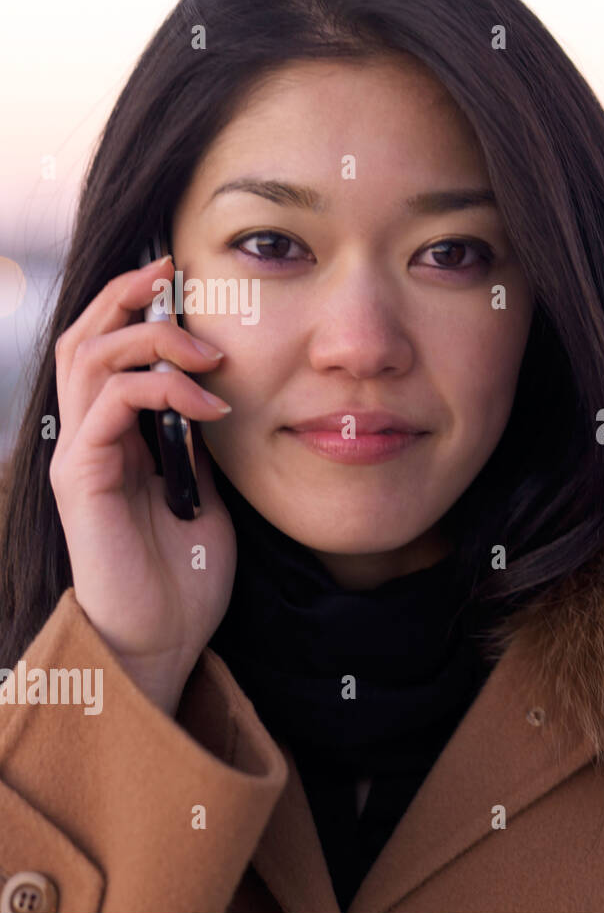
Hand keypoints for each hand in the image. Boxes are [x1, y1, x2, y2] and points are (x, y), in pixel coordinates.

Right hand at [49, 255, 236, 716]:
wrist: (166, 640)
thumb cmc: (187, 573)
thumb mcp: (205, 491)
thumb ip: (196, 444)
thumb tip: (214, 393)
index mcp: (114, 437)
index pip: (106, 350)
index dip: (133, 305)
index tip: (182, 277)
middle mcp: (86, 438)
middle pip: (82, 338)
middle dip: (126, 295)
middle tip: (176, 273)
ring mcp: (79, 455)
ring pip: (87, 358)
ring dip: (150, 338)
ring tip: (209, 352)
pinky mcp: (81, 478)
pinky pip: (109, 405)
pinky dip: (161, 388)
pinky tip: (210, 406)